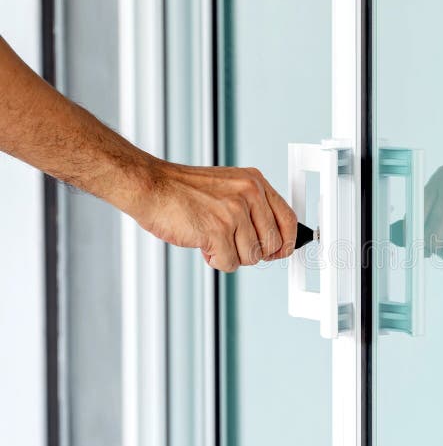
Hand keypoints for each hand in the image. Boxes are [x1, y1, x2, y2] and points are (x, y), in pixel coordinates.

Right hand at [130, 160, 296, 271]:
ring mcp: (234, 211)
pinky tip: (204, 244)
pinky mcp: (218, 230)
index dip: (287, 241)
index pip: (288, 218)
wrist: (151, 186)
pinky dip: (216, 260)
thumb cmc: (184, 191)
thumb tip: (274, 242)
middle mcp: (249, 193)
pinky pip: (230, 263)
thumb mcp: (229, 187)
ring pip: (252, 257)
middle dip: (252, 251)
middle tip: (231, 243)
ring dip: (231, 255)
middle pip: (272, 244)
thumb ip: (253, 209)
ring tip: (212, 238)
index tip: (280, 252)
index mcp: (255, 182)